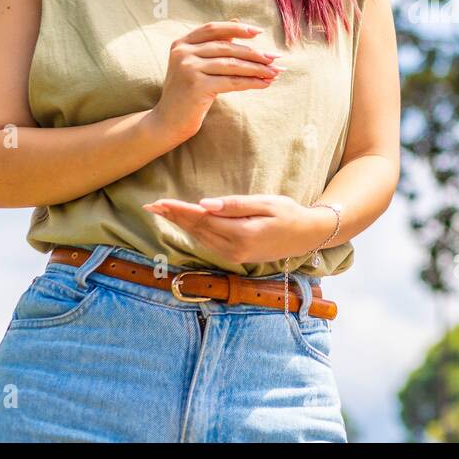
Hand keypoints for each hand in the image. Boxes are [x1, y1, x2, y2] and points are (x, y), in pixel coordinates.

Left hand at [142, 193, 334, 263]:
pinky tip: (184, 223)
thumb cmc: (289, 214)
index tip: (160, 202)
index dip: (179, 211)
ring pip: (200, 238)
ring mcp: (234, 256)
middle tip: (151, 206)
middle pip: (197, 230)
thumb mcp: (266, 203)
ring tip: (163, 212)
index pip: (202, 220)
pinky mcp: (236, 256)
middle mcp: (234, 250)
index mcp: (242, 234)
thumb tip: (205, 205)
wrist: (306, 236)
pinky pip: (208, 242)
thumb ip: (235, 205)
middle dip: (174, 217)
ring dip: (181, 225)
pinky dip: (194, 232)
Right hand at [147, 20, 284, 144]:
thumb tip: (237, 20)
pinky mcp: (197, 87)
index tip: (259, 32)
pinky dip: (251, 82)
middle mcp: (183, 53)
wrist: (167, 122)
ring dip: (257, 69)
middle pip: (227, 47)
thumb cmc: (186, 92)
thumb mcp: (195, 64)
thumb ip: (213, 44)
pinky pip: (232, 82)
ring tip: (275, 72)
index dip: (237, 28)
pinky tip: (264, 84)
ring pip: (232, 65)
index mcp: (181, 43)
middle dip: (255, 53)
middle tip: (276, 58)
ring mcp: (188, 69)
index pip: (213, 29)